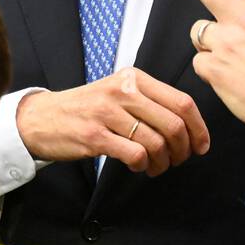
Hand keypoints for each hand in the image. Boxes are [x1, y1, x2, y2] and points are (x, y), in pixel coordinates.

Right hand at [16, 67, 209, 175]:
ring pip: (156, 142)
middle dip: (182, 150)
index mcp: (134, 77)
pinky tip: (137, 166)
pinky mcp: (95, 135)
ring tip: (155, 167)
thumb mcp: (119, 90)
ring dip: (162, 162)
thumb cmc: (86, 108)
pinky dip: (142, 165)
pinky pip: (135, 154)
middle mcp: (123, 90)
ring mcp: (108, 112)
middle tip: (178, 160)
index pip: (181, 101)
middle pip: (173, 124)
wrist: (42, 117)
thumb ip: (149, 100)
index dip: (198, 128)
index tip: (201, 145)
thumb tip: (188, 124)